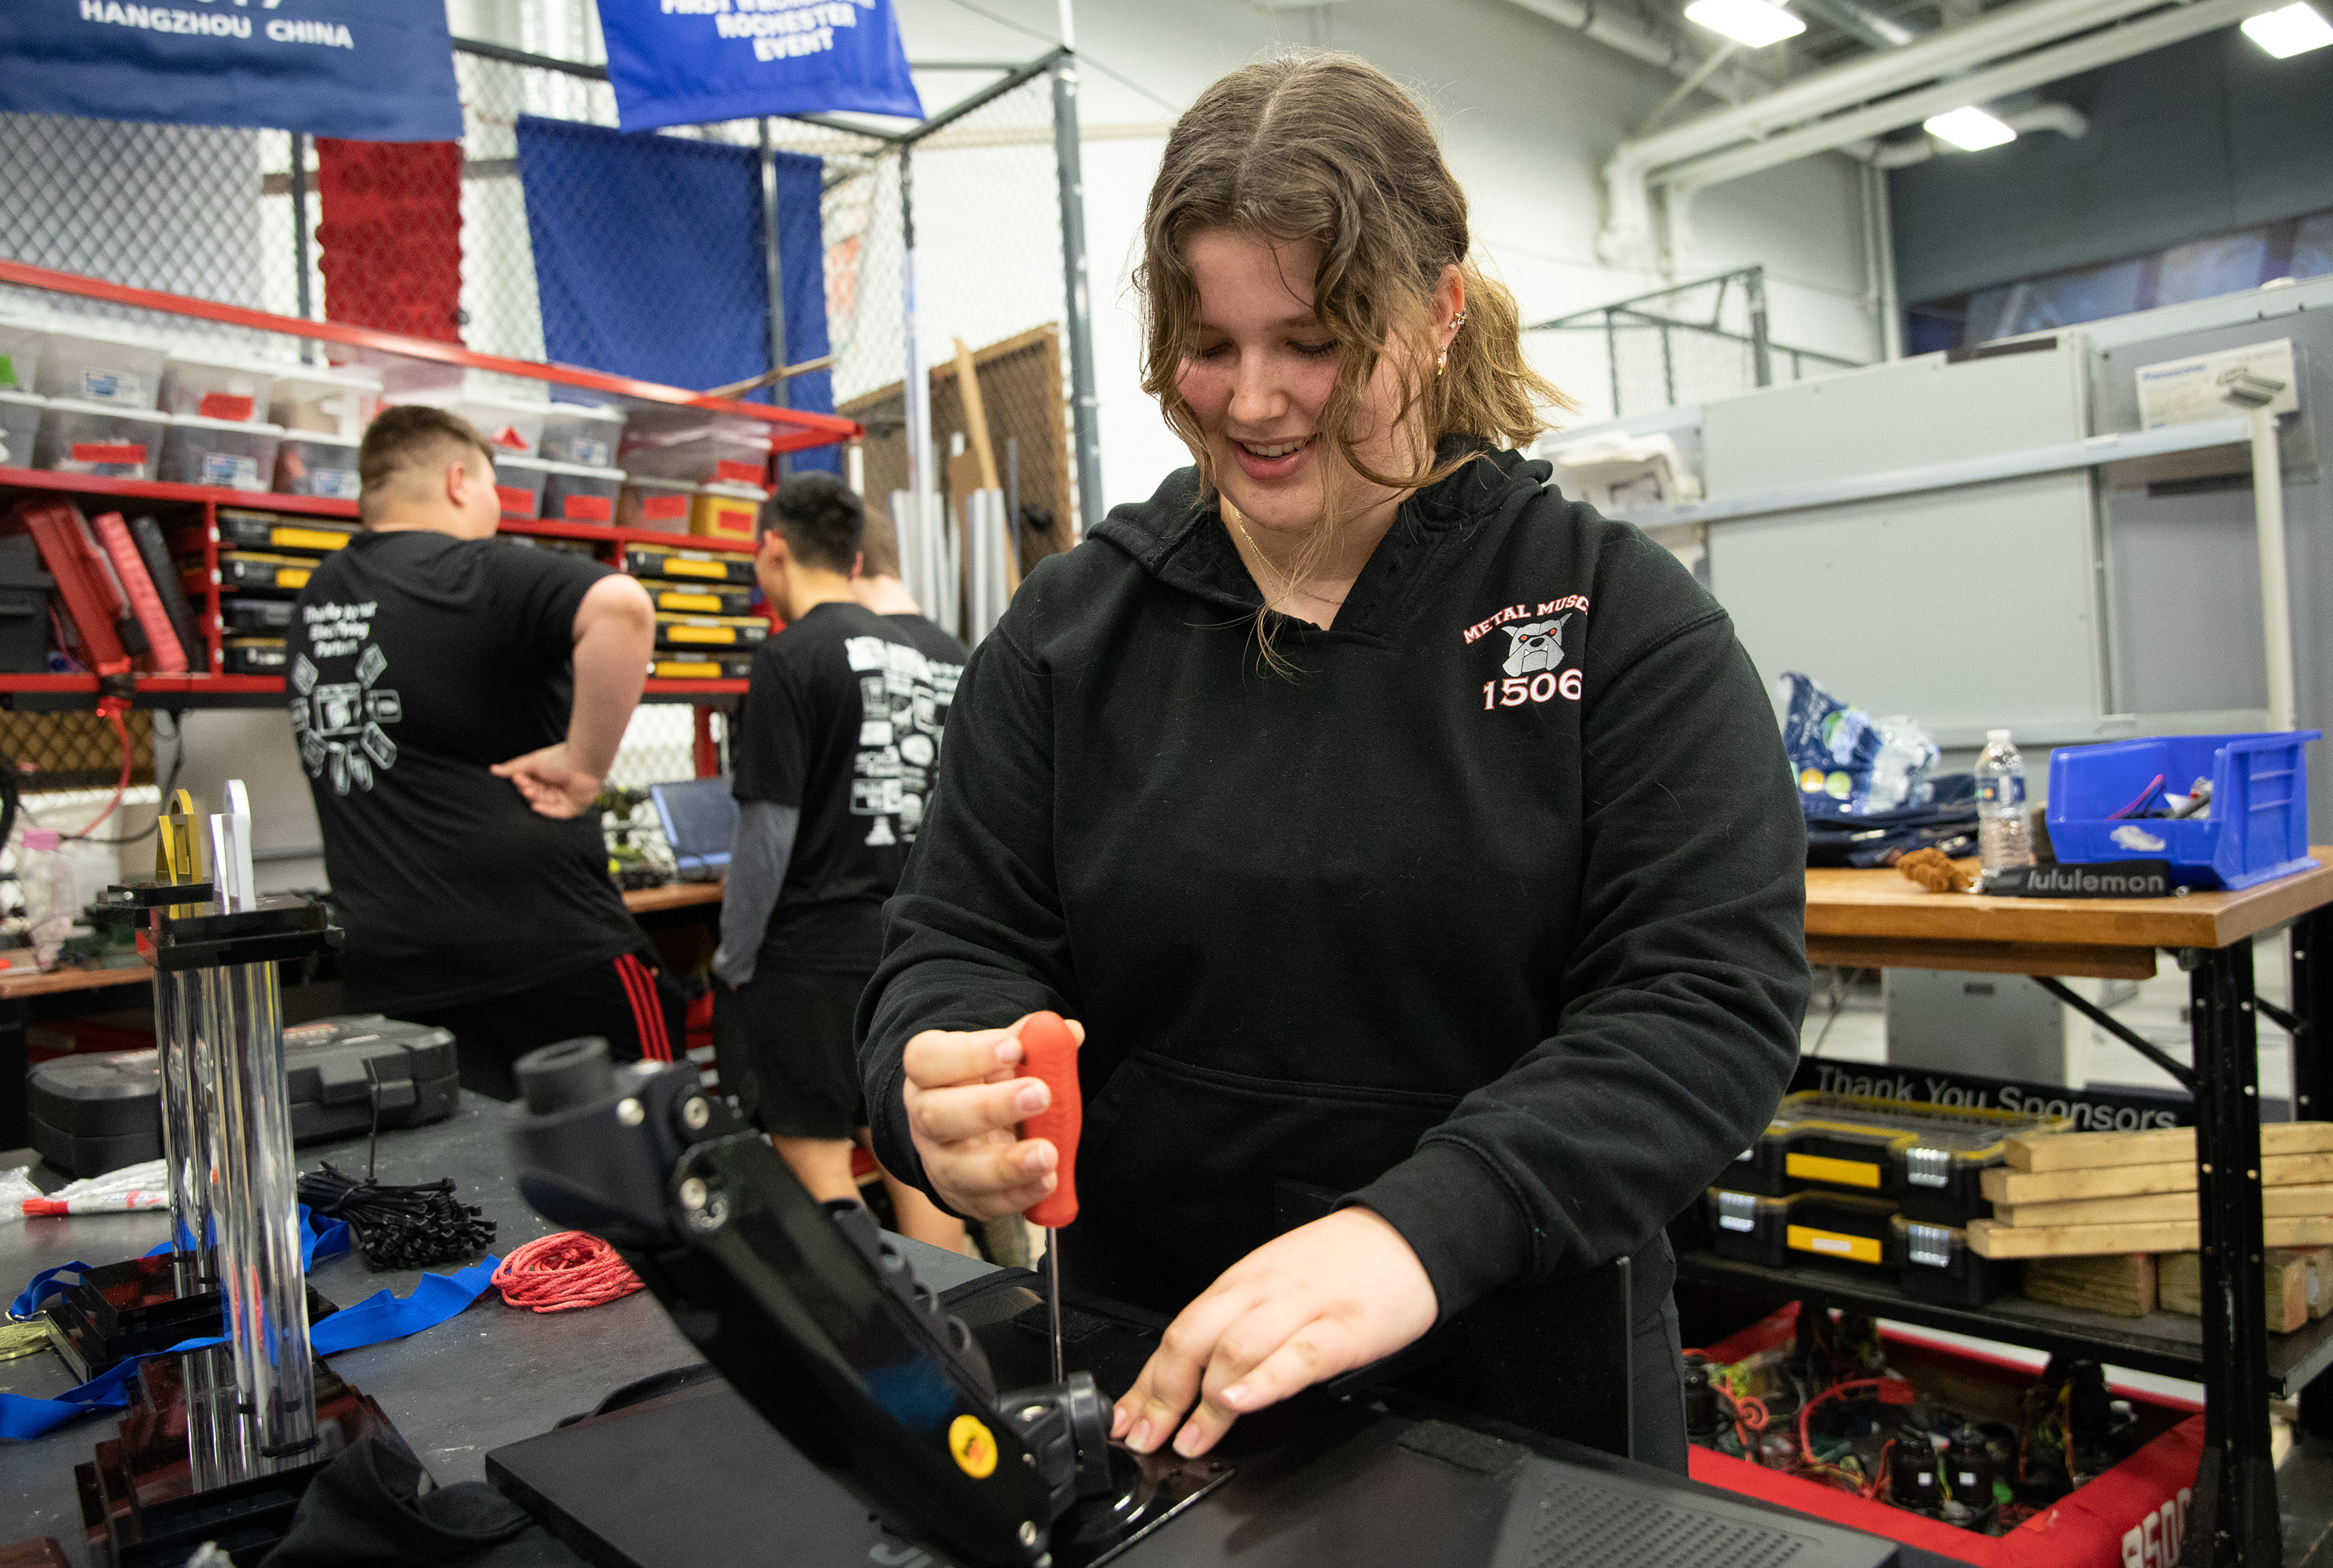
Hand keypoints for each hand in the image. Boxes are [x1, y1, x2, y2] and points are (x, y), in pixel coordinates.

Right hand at [490, 743, 600, 819]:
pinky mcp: (573, 808)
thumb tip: (493, 769)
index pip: (531, 784)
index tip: (517, 778)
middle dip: (529, 790)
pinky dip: (547, 810)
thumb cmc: (561, 758)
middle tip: (525, 785)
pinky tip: (536, 806)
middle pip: (537, 794)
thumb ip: (513, 768)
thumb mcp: (533, 762)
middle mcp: (556, 787)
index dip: (523, 783)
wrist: (584, 762)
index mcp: (547, 776)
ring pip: (545, 802)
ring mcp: (565, 798)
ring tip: (531, 791)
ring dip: (536, 798)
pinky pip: (557, 813)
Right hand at [902, 1014, 1085, 1219]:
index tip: (1015, 1048)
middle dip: (990, 1107)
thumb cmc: (985, 1084)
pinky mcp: (963, 1198)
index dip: (969, 1055)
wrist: (970, 1133)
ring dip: (1006, 1164)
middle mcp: (925, 1119)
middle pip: (937, 1115)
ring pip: (957, 1170)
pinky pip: (985, 1203)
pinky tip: (1048, 1180)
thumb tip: (1068, 1032)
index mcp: (928, 1074)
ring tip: (1048, 1153)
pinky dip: (1019, 1195)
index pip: (925, 1059)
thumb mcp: (1002, 1055)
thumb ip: (1033, 1041)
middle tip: (1041, 1095)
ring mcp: (940, 1162)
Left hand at [1114, 1207, 1436, 1458]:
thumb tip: (1192, 1375)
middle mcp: (1260, 1291)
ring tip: (1190, 1440)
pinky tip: (1242, 1401)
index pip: (1178, 1332)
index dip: (1147, 1381)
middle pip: (1193, 1339)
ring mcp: (1301, 1307)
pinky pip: (1297, 1354)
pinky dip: (1264, 1380)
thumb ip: (1237, 1322)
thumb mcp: (1275, 1284)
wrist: (1407, 1236)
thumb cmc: (1340, 1265)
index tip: (1125, 1419)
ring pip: (1236, 1349)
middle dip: (1163, 1394)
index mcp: (1240, 1283)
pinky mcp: (1343, 1327)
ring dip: (1205, 1401)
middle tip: (1147, 1437)